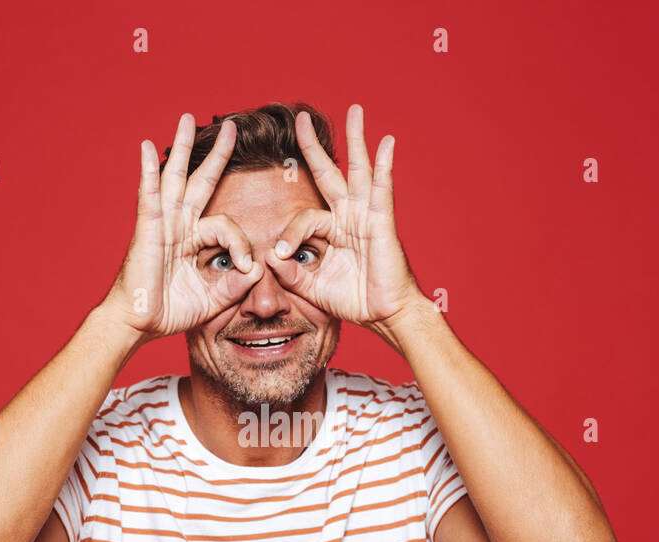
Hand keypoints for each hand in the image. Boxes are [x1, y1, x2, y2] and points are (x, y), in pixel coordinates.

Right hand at [101, 114, 262, 339]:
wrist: (139, 323)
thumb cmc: (170, 311)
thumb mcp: (214, 299)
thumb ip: (235, 285)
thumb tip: (256, 269)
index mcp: (194, 240)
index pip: (227, 227)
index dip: (241, 244)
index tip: (246, 266)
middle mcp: (179, 225)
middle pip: (200, 181)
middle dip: (216, 155)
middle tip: (231, 128)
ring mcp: (162, 223)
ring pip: (175, 178)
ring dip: (182, 147)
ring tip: (187, 119)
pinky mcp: (147, 228)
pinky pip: (149, 195)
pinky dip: (148, 171)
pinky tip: (147, 147)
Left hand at [264, 104, 427, 327]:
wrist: (384, 315)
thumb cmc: (353, 300)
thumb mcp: (311, 287)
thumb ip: (290, 272)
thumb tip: (271, 257)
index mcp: (332, 231)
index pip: (303, 219)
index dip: (289, 234)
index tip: (282, 254)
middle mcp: (349, 217)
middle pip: (330, 173)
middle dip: (315, 146)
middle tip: (302, 118)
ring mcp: (367, 216)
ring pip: (359, 170)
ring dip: (356, 139)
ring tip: (355, 110)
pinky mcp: (382, 222)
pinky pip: (383, 189)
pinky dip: (385, 165)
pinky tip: (387, 142)